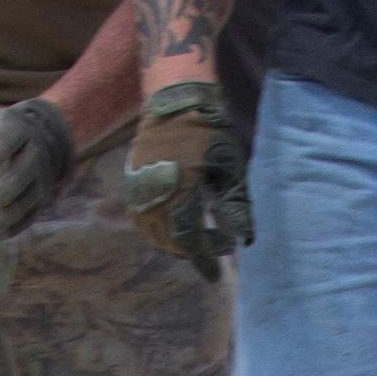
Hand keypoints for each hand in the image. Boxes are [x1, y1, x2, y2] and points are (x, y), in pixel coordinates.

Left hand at [0, 97, 79, 241]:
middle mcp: (32, 154)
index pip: (13, 135)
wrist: (28, 143)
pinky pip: (28, 216)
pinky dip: (13, 228)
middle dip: (15, 182)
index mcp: (16, 129)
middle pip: (28, 169)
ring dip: (14, 211)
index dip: (4, 144)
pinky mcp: (36, 199)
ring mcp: (37, 179)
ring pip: (30, 197)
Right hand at [116, 80, 252, 273]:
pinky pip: (139, 216)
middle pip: (169, 239)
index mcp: (182, 193)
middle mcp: (156, 194)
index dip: (203, 260)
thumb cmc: (210, 133)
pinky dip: (154, 228)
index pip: (190, 240)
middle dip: (191, 250)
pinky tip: (171, 225)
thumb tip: (243, 239)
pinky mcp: (133, 180)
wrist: (175, 100)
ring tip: (193, 240)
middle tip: (213, 248)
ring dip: (171, 242)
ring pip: (151, 231)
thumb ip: (234, 207)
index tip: (215, 274)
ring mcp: (140, 188)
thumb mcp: (229, 171)